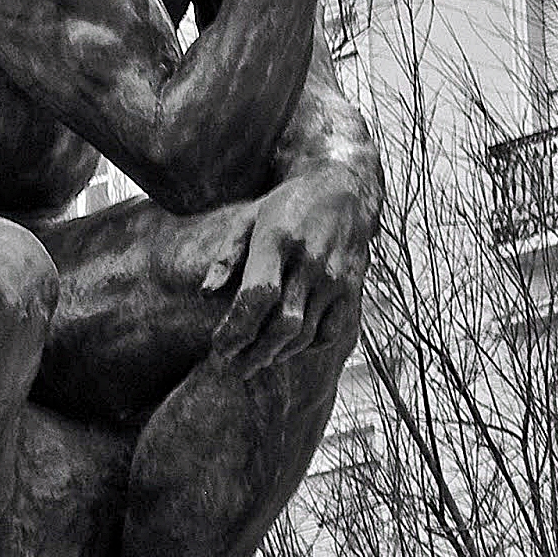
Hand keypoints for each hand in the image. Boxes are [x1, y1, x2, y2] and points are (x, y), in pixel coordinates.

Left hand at [210, 168, 371, 377]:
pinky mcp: (353, 289)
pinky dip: (308, 346)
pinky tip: (288, 347)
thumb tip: (204, 294)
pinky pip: (331, 332)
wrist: (345, 189)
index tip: (218, 346)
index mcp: (279, 239)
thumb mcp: (250, 216)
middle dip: (254, 352)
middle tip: (231, 367)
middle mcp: (311, 261)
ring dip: (276, 354)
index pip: (258, 296)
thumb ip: (227, 256)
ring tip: (254, 362)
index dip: (237, 328)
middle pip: (282, 323)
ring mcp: (336, 278)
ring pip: (305, 333)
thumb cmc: (288, 203)